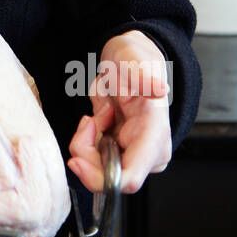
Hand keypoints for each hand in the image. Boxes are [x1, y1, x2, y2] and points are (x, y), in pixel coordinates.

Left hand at [67, 29, 171, 194]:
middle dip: (87, 151)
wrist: (126, 58)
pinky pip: (92, 156)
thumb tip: (160, 89)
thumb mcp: (135, 57)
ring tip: (100, 110)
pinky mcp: (119, 151)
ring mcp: (132, 153)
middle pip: (106, 176)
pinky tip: (99, 115)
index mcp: (155, 135)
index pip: (130, 179)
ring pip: (96, 167)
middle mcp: (146, 152)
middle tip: (89, 119)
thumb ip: (144, 75)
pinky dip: (87, 137)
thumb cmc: (134, 58)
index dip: (101, 178)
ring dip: (86, 140)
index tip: (76, 159)